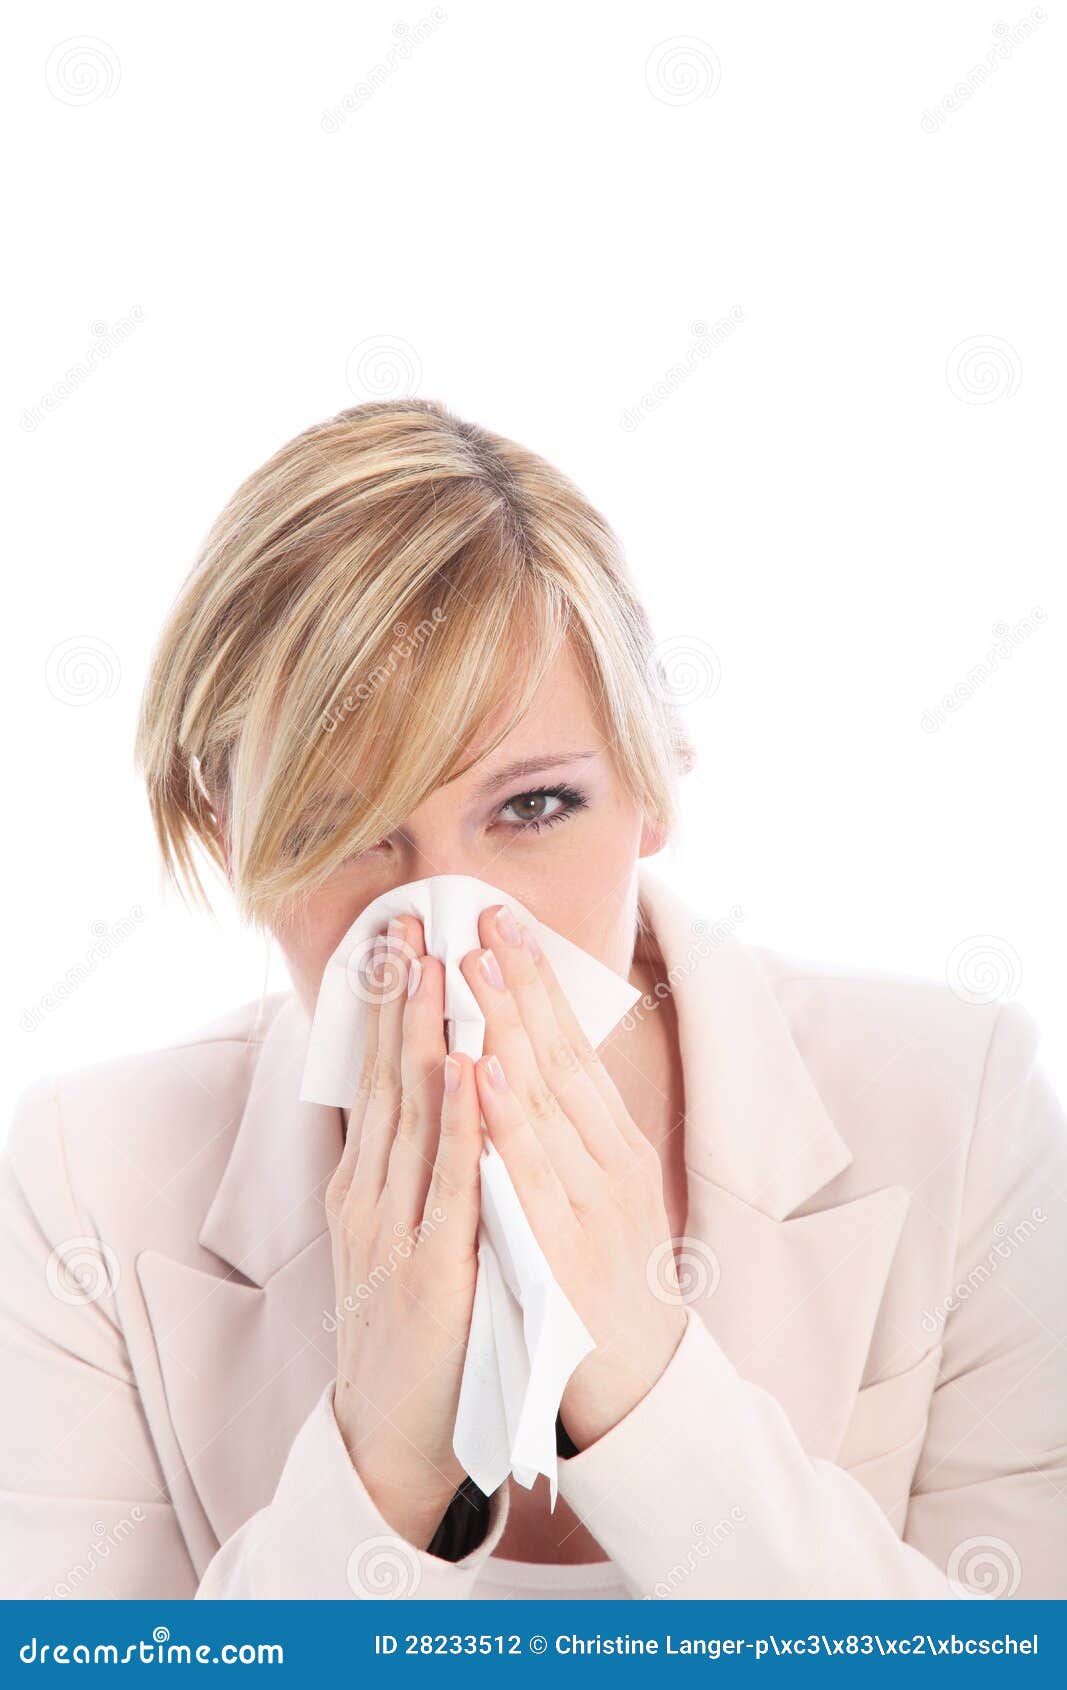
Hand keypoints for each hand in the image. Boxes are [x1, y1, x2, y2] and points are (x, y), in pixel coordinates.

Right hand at [325, 914, 483, 1548]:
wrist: (390, 1437)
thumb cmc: (411, 1330)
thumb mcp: (399, 1237)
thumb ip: (412, 1172)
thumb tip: (431, 1098)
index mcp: (368, 1186)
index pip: (377, 1077)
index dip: (389, 1005)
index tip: (401, 937)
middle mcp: (370, 1197)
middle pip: (386, 1078)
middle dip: (402, 996)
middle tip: (411, 919)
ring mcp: (393, 1233)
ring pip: (411, 1115)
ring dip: (424, 1033)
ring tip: (436, 963)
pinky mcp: (427, 1271)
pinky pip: (448, 1182)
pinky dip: (456, 1118)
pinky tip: (463, 1065)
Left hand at [460, 903, 686, 1451]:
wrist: (641, 1397)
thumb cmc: (607, 1292)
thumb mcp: (598, 1203)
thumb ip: (569, 1141)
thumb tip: (529, 1070)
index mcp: (614, 1149)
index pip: (571, 1049)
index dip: (535, 984)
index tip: (501, 923)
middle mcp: (610, 1165)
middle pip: (560, 1058)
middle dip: (519, 982)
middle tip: (484, 914)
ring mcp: (590, 1207)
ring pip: (544, 1100)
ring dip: (507, 1025)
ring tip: (475, 964)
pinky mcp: (566, 1252)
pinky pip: (526, 1175)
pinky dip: (506, 1117)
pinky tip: (483, 1067)